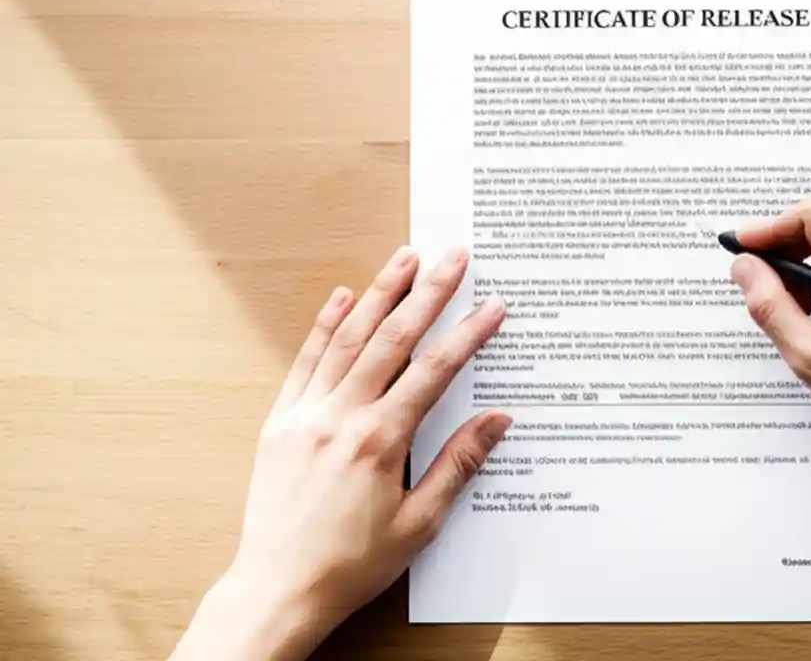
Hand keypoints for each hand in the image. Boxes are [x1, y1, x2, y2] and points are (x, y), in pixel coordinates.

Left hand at [171, 247, 508, 660]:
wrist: (278, 589)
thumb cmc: (351, 564)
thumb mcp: (419, 522)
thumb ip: (457, 463)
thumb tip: (497, 420)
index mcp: (380, 441)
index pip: (434, 371)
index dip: (467, 334)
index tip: (492, 306)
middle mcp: (340, 417)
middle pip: (391, 339)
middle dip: (427, 292)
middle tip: (452, 256)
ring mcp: (305, 415)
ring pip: (346, 339)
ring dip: (378, 294)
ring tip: (404, 258)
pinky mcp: (279, 423)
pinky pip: (304, 362)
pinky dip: (324, 326)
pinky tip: (342, 298)